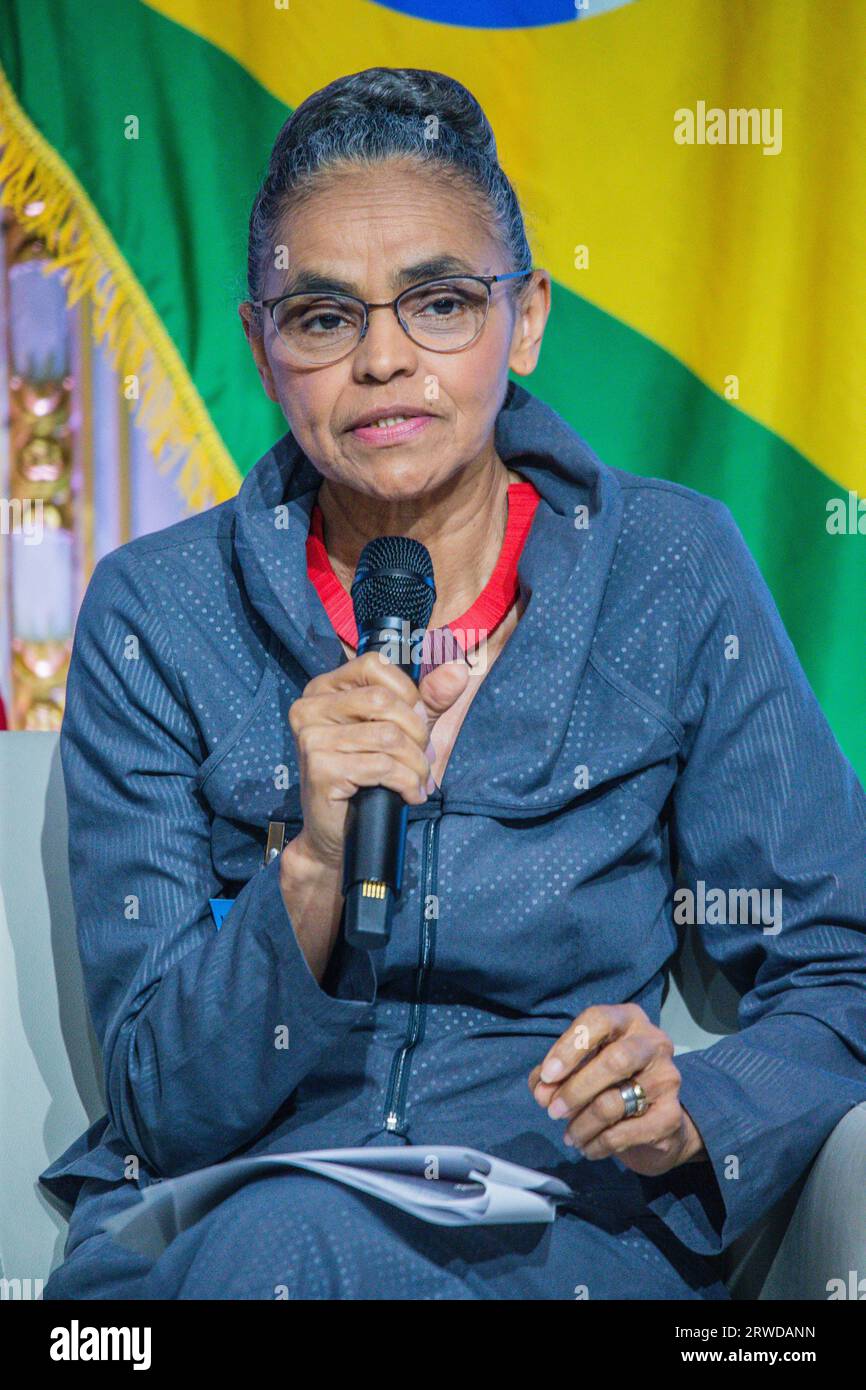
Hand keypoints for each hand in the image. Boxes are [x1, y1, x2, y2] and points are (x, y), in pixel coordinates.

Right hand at [287, 649, 468, 872]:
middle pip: (384, 700)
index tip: (417, 723)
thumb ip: (429, 700)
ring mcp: (311, 737)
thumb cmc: (370, 778)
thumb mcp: (404, 730)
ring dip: (416, 764)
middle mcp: (310, 707)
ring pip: (388, 736)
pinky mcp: (320, 768)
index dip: (408, 693)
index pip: (375, 665)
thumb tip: (458, 670)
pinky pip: (382, 766)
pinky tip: (409, 795)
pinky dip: (407, 783)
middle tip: (422, 758)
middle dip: (417, 733)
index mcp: (325, 688)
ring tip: (418, 780)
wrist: (337, 834)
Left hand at [528, 1003, 707, 1175]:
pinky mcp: (671, 1115)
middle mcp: (653, 1042)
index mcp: (628, 1019)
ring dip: (583, 1124)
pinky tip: (588, 1148)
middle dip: (576, 1090)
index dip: (569, 1048)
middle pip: (615, 1061)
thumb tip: (542, 1092)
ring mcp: (667, 1078)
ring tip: (569, 1136)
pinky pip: (626, 1132)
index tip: (547, 1076)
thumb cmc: (611, 1081)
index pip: (598, 1020)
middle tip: (553, 1111)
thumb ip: (555, 1076)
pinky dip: (599, 1143)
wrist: (657, 1120)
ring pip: (616, 1101)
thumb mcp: (579, 1069)